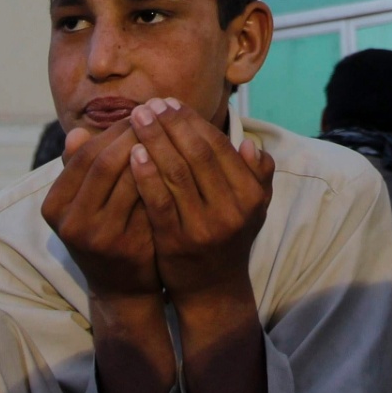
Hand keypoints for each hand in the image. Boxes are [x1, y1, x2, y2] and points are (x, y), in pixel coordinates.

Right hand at [41, 121, 160, 302]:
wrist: (122, 287)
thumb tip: (77, 131)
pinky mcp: (128, 246)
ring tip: (170, 132)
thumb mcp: (84, 203)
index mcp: (54, 206)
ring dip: (152, 150)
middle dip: (134, 135)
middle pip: (105, 162)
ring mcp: (99, 237)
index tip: (137, 114)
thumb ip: (82, 169)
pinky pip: (149, 199)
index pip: (84, 154)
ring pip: (130, 179)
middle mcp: (71, 222)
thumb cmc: (104, 232)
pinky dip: (163, 177)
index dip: (112, 131)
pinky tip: (179, 159)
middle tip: (158, 117)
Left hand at [123, 98, 273, 302]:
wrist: (212, 289)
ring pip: (176, 173)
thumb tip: (250, 143)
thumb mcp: (254, 208)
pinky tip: (133, 153)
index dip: (193, 121)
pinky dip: (145, 174)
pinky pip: (159, 201)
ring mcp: (203, 227)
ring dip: (154, 140)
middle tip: (150, 103)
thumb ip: (258, 175)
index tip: (171, 103)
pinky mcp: (176, 242)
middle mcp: (231, 210)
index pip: (219, 146)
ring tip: (136, 118)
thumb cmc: (230, 238)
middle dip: (171, 124)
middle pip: (197, 154)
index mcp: (250, 196)